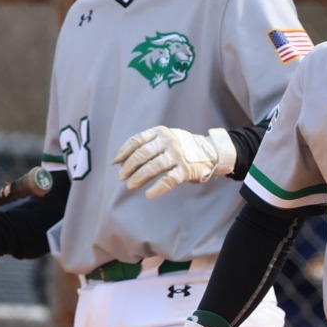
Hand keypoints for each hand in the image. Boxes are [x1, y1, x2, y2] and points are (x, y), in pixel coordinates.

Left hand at [113, 126, 236, 197]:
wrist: (210, 152)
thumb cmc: (181, 146)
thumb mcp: (165, 137)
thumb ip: (148, 144)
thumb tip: (121, 160)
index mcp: (160, 132)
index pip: (137, 140)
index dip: (123, 152)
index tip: (115, 163)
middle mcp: (168, 141)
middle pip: (142, 154)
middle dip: (129, 167)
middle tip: (121, 177)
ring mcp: (177, 155)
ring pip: (152, 167)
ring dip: (139, 177)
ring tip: (131, 185)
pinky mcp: (186, 170)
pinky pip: (168, 180)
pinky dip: (157, 188)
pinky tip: (149, 194)